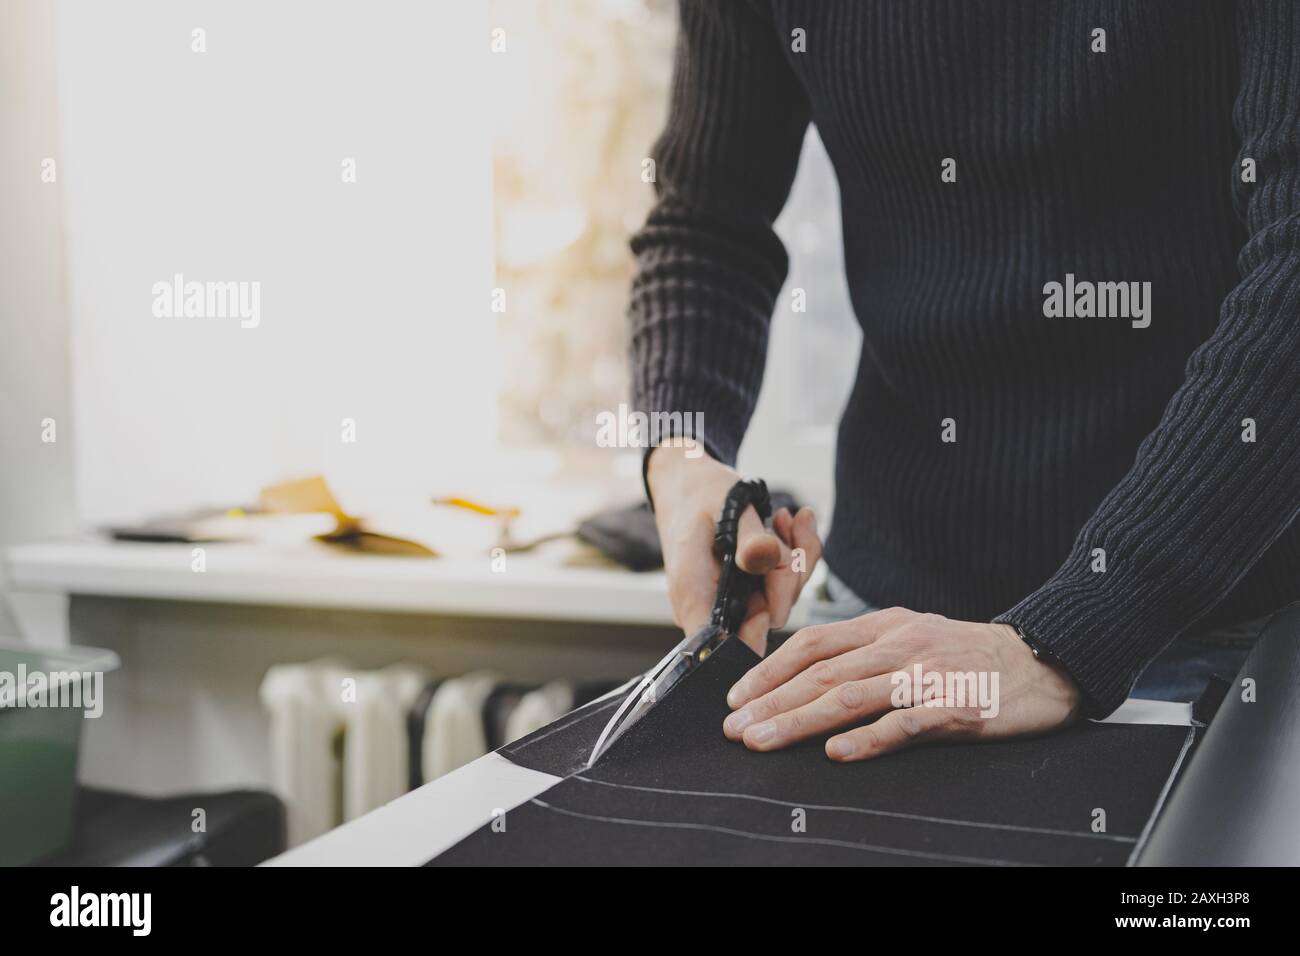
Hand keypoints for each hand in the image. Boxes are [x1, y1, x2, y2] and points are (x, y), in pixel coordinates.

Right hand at [647, 439, 820, 653]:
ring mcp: (731, 599)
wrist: (686, 480)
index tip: (771, 580)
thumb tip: (766, 559)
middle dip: (788, 574)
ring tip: (786, 519)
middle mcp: (712, 607)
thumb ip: (748, 538)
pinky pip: (781, 583)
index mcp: (695, 596)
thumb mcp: (724, 505)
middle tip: (783, 529)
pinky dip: (793, 553)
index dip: (760, 627)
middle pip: (768, 616)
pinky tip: (787, 523)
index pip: (730, 644)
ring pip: (781, 598)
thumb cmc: (698, 491)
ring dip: (794, 558)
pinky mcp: (746, 587)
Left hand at [722, 607, 1081, 759]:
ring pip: (850, 697)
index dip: (769, 669)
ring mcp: (926, 674)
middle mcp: (899, 644)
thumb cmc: (969, 654)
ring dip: (799, 721)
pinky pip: (904, 723)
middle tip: (735, 729)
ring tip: (764, 742)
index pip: (812, 643)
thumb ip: (865, 651)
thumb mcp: (912, 635)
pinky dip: (867, 739)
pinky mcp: (956, 705)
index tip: (737, 698)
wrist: (1044, 659)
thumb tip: (806, 675)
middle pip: (821, 673)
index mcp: (884, 625)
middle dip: (770, 702)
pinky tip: (836, 753)